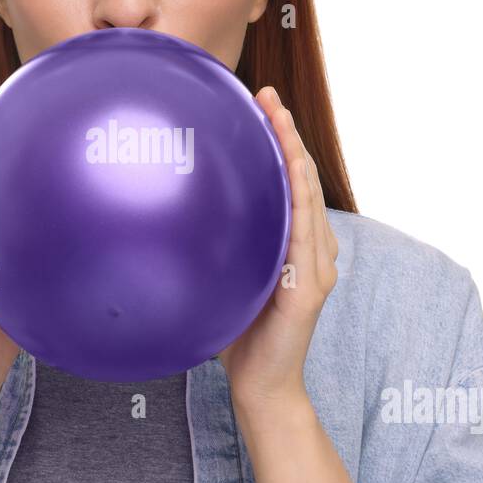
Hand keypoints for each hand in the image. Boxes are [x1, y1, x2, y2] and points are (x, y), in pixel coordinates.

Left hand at [218, 86, 339, 405]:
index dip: (282, 140)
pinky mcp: (310, 290)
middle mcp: (314, 249)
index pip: (291, 181)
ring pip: (308, 200)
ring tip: (279, 122)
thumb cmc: (239, 333)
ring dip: (295, 158)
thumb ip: (212, 245)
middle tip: (268, 96)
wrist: (261, 387)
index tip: (262, 102)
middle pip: (305, 179)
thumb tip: (165, 214)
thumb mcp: (224, 277)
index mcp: (296, 244)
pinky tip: (288, 179)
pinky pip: (304, 239)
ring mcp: (317, 268)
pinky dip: (297, 206)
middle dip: (289, 134)